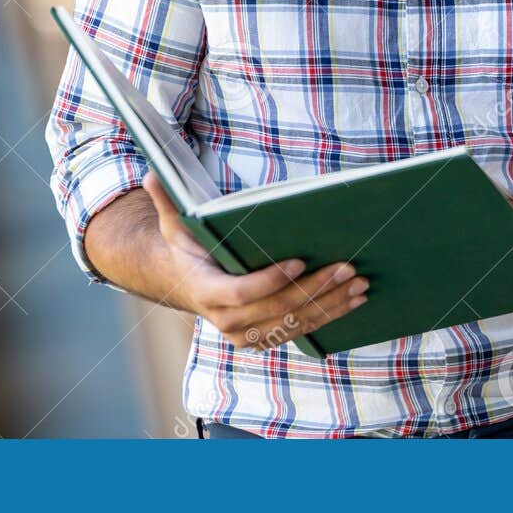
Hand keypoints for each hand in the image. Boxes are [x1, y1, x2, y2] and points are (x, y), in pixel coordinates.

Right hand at [141, 172, 367, 350]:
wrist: (187, 285)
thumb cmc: (187, 249)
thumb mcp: (175, 226)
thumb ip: (168, 203)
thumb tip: (152, 173)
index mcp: (209, 293)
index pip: (242, 292)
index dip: (272, 280)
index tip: (299, 261)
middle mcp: (230, 323)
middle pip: (279, 309)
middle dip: (316, 288)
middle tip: (347, 266)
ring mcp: (250, 335)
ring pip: (297, 322)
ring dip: (333, 303)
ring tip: (360, 281)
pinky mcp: (267, 338)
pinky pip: (304, 330)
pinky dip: (332, 314)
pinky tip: (356, 298)